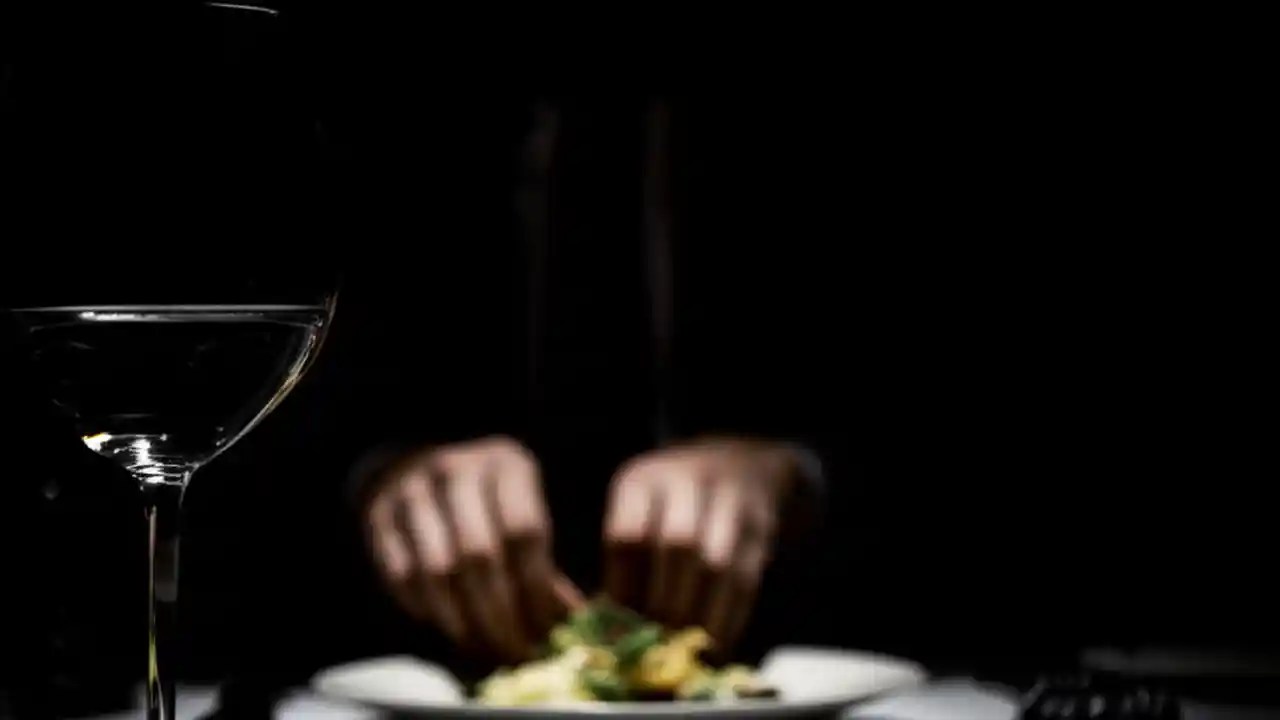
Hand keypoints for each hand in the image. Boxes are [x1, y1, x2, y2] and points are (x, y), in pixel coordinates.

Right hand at [362, 436, 581, 661]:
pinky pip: (402, 575)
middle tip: (514, 653)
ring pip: (438, 571)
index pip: (524, 532)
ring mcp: (412, 489)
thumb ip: (543, 567)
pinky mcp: (379, 515)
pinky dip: (427, 609)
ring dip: (463, 621)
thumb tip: (569, 623)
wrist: (415, 468)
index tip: (544, 633)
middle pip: (480, 556)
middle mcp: (457, 469)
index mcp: (507, 464)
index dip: (535, 590)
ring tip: (483, 647)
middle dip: (499, 616)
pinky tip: (448, 625)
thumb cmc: (485, 504)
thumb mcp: (522, 513)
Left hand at [602, 438, 802, 652]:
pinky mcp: (762, 526)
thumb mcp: (639, 509)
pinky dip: (731, 618)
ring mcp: (731, 501)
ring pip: (718, 565)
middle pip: (678, 546)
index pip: (628, 535)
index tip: (619, 628)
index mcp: (643, 481)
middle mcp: (688, 482)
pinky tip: (718, 646)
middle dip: (667, 605)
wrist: (742, 462)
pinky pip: (747, 579)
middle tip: (658, 646)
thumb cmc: (672, 502)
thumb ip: (626, 562)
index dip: (623, 589)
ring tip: (689, 653)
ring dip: (702, 617)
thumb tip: (614, 633)